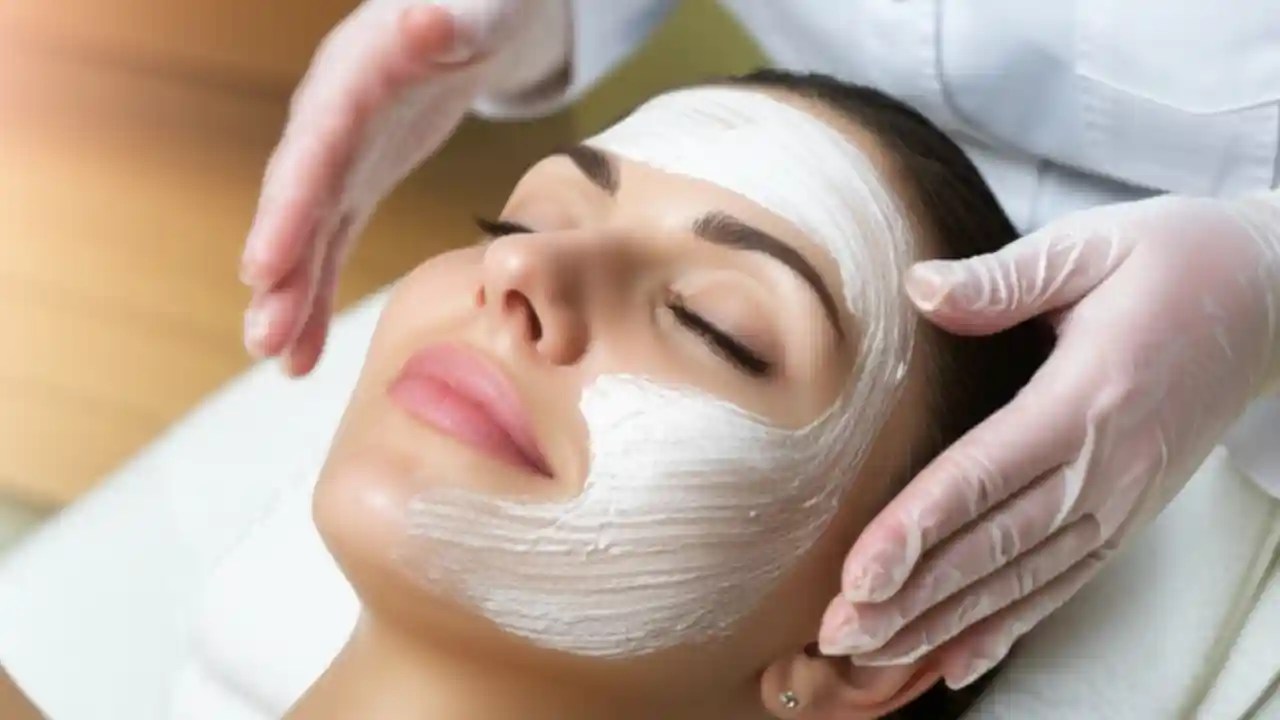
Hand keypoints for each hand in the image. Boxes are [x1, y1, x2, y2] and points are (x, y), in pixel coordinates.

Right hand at [240, 0, 533, 374]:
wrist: (463, 15)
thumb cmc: (476, 9)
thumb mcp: (474, 12)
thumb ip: (451, 22)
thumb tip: (426, 23)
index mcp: (352, 80)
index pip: (315, 149)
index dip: (287, 209)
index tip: (261, 266)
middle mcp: (330, 124)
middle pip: (297, 200)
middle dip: (278, 270)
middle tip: (262, 336)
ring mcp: (338, 158)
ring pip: (306, 234)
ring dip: (289, 297)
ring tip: (275, 358)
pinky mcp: (353, 185)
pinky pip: (329, 248)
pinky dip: (315, 300)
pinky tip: (300, 356)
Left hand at [819, 193, 1279, 687]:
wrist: (1269, 300)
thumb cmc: (1173, 260)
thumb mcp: (1092, 244)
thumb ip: (1004, 277)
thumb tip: (920, 286)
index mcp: (1088, 395)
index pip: (986, 474)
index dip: (918, 528)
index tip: (860, 572)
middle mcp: (1107, 465)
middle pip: (994, 545)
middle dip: (912, 597)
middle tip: (839, 632)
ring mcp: (1122, 500)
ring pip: (1021, 579)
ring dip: (944, 623)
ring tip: (872, 653)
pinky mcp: (1127, 516)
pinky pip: (1062, 585)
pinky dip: (1007, 629)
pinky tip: (955, 661)